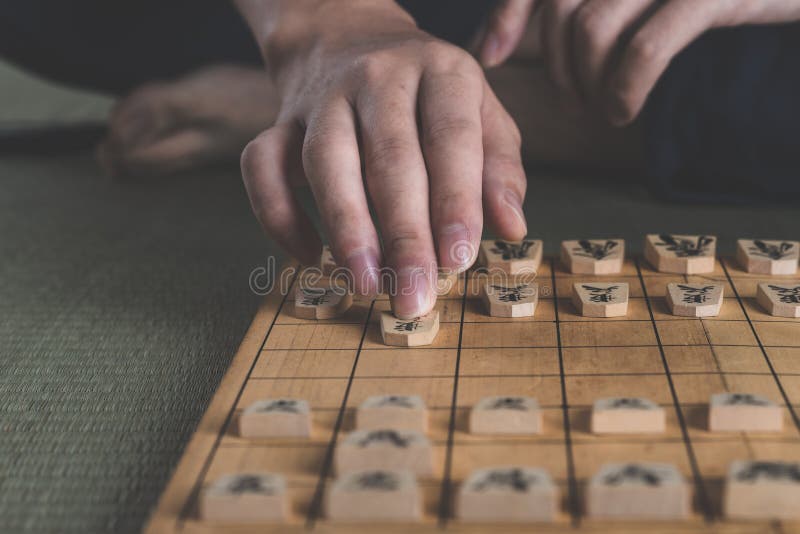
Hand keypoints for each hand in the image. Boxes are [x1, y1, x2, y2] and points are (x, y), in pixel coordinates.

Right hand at [237, 0, 527, 317]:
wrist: (349, 39)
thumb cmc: (430, 96)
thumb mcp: (482, 114)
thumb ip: (500, 167)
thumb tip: (511, 228)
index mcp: (441, 71)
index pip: (451, 137)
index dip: (456, 201)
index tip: (459, 259)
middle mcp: (379, 77)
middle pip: (390, 158)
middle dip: (404, 235)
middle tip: (415, 296)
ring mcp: (323, 97)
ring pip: (327, 162)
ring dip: (347, 229)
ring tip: (367, 285)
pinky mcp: (279, 121)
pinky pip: (262, 167)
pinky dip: (278, 216)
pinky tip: (310, 256)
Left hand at [478, 0, 799, 123]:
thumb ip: (586, 6)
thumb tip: (498, 45)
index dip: (509, 15)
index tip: (491, 59)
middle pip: (563, 11)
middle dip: (558, 69)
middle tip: (576, 103)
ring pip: (593, 29)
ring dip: (589, 85)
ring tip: (605, 110)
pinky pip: (645, 47)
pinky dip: (625, 88)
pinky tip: (624, 111)